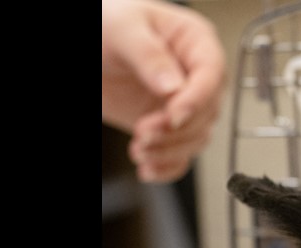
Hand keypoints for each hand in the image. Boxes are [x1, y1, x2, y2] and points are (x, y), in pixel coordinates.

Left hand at [102, 0, 225, 182]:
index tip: (173, 117)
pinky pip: (180, 155)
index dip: (195, 101)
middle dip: (175, 131)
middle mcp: (195, 75)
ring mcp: (182, 103)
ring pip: (195, 139)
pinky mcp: (167, 126)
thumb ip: (150, 55)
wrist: (90, 48)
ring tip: (139, 149)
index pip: (210, 76)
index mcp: (195, 43)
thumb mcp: (124, 29)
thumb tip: (173, 87)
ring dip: (168, 151)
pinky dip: (167, 168)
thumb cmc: (107, 24)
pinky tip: (147, 169)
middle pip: (205, 114)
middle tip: (143, 132)